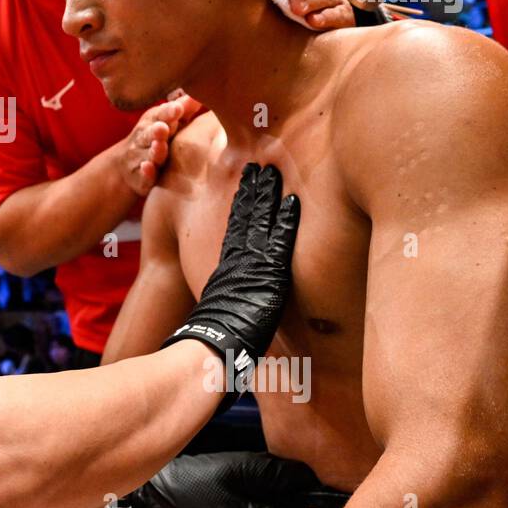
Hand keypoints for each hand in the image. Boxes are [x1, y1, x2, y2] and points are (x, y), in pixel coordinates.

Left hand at [116, 451, 319, 507]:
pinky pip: (262, 496)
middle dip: (306, 506)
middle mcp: (254, 465)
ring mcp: (243, 475)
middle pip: (294, 483)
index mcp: (258, 466)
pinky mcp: (231, 486)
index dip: (319, 496)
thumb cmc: (188, 500)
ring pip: (278, 491)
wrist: (148, 496)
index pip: (303, 475)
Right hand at [120, 90, 203, 196]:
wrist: (125, 167)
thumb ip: (183, 109)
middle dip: (156, 130)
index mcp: (153, 122)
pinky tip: (147, 167)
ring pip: (148, 154)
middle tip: (163, 127)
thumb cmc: (155, 138)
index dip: (168, 112)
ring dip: (154, 150)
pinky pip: (143, 176)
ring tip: (159, 145)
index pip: (160, 115)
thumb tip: (199, 94)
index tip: (177, 108)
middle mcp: (144, 139)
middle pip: (150, 133)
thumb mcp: (167, 122)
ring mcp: (140, 158)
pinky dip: (145, 172)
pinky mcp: (140, 178)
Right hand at [165, 163, 298, 382]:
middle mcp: (238, 258)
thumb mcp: (220, 311)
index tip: (245, 183)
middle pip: (246, 215)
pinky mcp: (268, 272)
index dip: (241, 203)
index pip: (236, 226)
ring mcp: (253, 262)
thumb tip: (228, 310)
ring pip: (260, 220)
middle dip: (252, 189)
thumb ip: (229, 301)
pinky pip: (279, 240)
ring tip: (273, 171)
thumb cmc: (216, 335)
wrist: (214, 341)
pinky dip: (285, 220)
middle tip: (258, 165)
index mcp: (228, 265)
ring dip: (267, 194)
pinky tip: (293, 201)